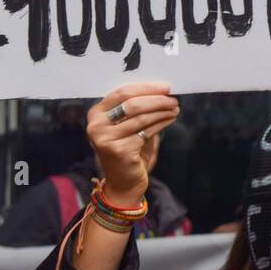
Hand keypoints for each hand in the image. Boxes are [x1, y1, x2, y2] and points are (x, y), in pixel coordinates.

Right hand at [88, 82, 179, 204]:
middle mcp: (96, 125)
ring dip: (161, 111)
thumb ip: (137, 108)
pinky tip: (170, 119)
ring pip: (141, 117)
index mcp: (96, 114)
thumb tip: (161, 90)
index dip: (146, 88)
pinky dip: (161, 123)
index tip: (165, 87)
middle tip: (173, 98)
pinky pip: (145, 131)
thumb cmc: (128, 149)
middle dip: (156, 99)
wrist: (124, 182)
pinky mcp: (118, 150)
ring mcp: (105, 139)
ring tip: (174, 108)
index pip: (122, 92)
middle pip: (131, 103)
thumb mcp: (127, 125)